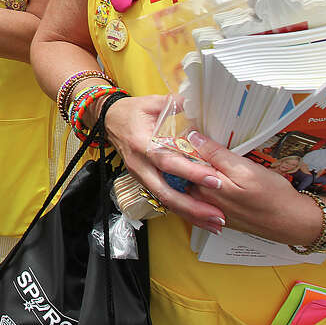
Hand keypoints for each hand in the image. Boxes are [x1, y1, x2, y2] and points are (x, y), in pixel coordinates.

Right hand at [102, 95, 229, 233]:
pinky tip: (200, 217)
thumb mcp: (152, 102)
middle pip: (166, 192)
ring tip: (215, 222)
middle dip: (193, 206)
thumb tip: (199, 102)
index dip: (191, 172)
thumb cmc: (130, 111)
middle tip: (217, 214)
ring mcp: (140, 176)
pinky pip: (163, 199)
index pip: (168, 162)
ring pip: (165, 201)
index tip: (214, 179)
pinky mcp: (143, 182)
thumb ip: (176, 103)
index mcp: (141, 144)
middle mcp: (139, 165)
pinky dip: (183, 210)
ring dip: (190, 214)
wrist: (107, 120)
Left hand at [184, 131, 325, 245]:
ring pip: (193, 183)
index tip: (186, 131)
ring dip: (196, 171)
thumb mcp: (245, 168)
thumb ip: (215, 154)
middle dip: (187, 157)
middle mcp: (201, 200)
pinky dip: (204, 184)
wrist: (292, 222)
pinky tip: (218, 177)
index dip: (182, 143)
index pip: (181, 161)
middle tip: (199, 142)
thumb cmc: (272, 195)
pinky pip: (202, 195)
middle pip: (184, 173)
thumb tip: (193, 137)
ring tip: (212, 159)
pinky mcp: (216, 215)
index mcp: (204, 186)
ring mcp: (208, 209)